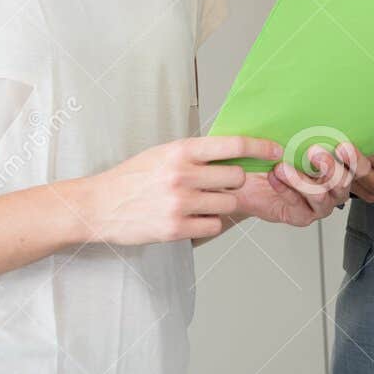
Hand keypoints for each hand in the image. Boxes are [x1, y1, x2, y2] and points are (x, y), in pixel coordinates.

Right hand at [72, 135, 283, 246]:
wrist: (98, 206)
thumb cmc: (132, 178)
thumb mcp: (163, 154)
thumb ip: (195, 154)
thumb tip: (235, 154)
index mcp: (180, 151)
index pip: (233, 145)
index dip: (261, 147)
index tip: (275, 150)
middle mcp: (182, 175)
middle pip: (237, 178)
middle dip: (233, 183)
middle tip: (216, 185)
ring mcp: (180, 203)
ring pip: (228, 204)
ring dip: (220, 205)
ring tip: (197, 202)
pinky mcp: (176, 228)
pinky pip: (215, 226)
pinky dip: (208, 223)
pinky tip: (190, 218)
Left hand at [239, 143, 369, 226]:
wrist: (252, 180)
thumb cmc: (278, 157)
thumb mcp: (295, 140)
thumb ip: (309, 133)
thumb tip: (312, 114)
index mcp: (341, 169)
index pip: (359, 168)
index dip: (354, 158)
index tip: (342, 146)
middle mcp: (335, 190)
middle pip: (342, 183)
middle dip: (329, 167)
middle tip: (313, 152)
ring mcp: (320, 205)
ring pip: (319, 196)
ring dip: (301, 180)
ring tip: (282, 167)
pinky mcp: (302, 216)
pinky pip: (296, 204)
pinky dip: (284, 189)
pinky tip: (274, 176)